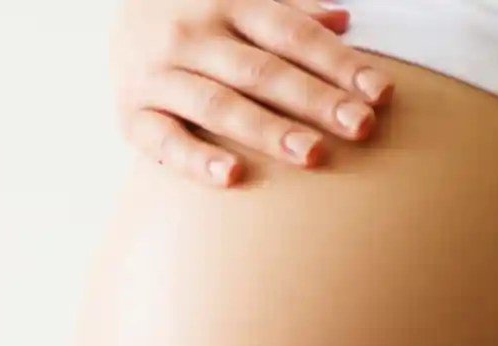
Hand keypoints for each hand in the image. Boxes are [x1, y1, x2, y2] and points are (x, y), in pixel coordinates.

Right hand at [112, 0, 393, 186]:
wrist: (118, 15)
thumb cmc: (194, 13)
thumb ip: (287, 8)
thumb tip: (342, 22)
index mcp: (225, 2)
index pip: (291, 34)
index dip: (338, 62)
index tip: (379, 93)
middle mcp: (190, 35)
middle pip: (261, 70)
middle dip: (314, 100)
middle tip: (360, 127)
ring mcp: (158, 75)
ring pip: (219, 105)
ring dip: (268, 131)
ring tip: (312, 155)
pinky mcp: (130, 112)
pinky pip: (164, 141)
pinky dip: (196, 160)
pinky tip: (233, 176)